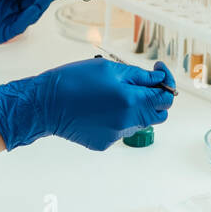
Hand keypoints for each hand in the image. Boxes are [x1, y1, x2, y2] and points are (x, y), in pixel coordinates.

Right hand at [0, 58, 174, 151]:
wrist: (44, 104)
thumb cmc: (73, 81)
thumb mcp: (108, 69)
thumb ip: (138, 76)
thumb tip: (158, 79)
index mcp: (131, 101)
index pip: (166, 97)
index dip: (166, 81)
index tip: (157, 70)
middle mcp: (127, 122)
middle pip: (158, 114)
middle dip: (154, 98)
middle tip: (140, 84)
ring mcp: (115, 135)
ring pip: (138, 122)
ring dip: (134, 108)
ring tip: (111, 95)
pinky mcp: (103, 143)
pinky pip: (119, 130)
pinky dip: (116, 119)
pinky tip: (98, 108)